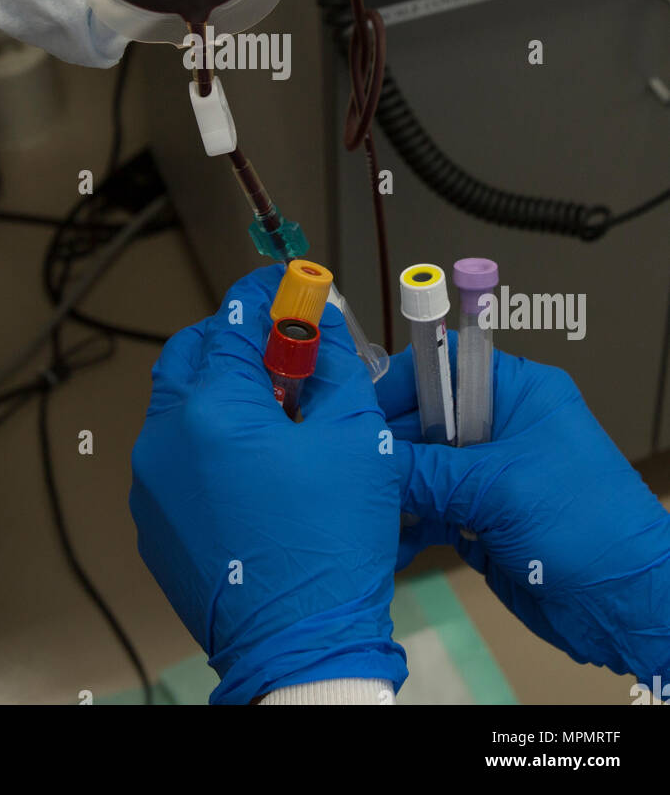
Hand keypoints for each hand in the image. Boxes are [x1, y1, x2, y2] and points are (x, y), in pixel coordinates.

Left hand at [130, 265, 406, 703]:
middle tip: (283, 355)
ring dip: (219, 392)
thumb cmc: (333, 544)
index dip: (269, 295)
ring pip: (177, 405)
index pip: (236, 319)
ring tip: (276, 418)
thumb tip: (319, 324)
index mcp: (214, 408)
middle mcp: (165, 436)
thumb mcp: (356, 438)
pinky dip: (206, 443)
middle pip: (190, 354)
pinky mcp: (152, 521)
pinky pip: (173, 457)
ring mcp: (151, 482)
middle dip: (233, 340)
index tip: (291, 285)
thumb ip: (334, 366)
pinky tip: (253, 469)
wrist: (299, 646)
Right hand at [379, 335, 669, 682]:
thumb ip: (429, 472)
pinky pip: (431, 510)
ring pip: (423, 469)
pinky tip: (388, 542)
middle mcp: (502, 427)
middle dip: (389, 448)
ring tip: (362, 510)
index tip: (357, 414)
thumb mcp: (499, 490)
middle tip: (350, 470)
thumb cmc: (587, 527)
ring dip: (394, 491)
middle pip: (425, 421)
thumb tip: (371, 461)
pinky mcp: (481, 519)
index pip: (444, 369)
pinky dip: (408, 525)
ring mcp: (490, 475)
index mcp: (518, 393)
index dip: (400, 388)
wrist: (624, 605)